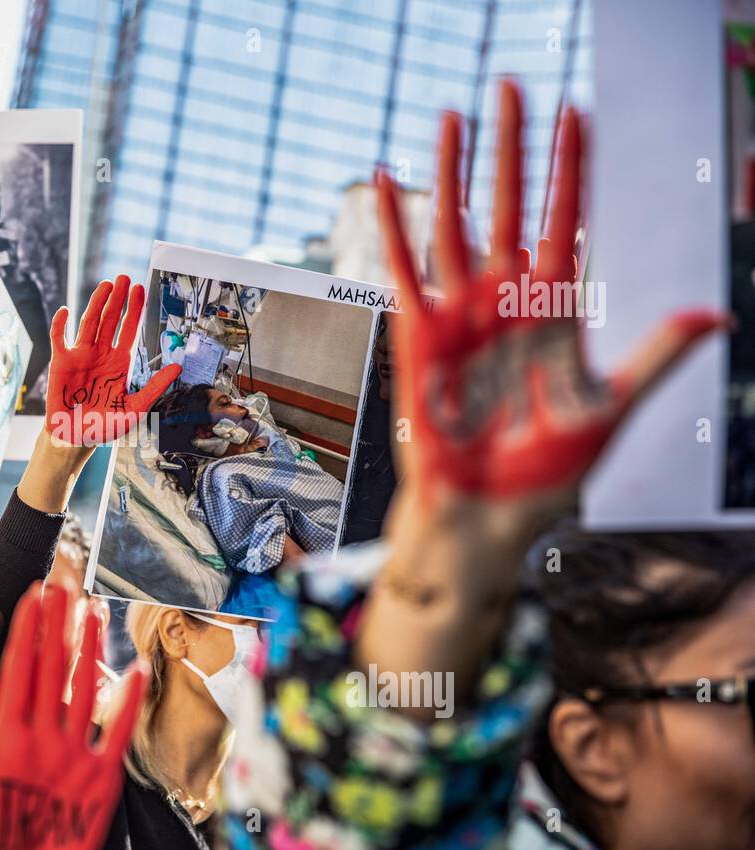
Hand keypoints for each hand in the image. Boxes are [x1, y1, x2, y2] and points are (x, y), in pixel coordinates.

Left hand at [0, 582, 146, 849]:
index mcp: (10, 736)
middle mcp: (44, 735)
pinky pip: (116, 734)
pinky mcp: (101, 779)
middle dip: (58, 626)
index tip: (32, 595)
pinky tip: (135, 670)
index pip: (20, 671)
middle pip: (53, 669)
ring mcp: (75, 753)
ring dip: (89, 652)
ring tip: (94, 611)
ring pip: (84, 691)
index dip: (26, 632)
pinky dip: (128, 703)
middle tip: (65, 582)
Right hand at [45, 275, 180, 445]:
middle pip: (110, 319)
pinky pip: (60, 339)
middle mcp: (101, 353)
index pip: (129, 329)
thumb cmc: (105, 425)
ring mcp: (81, 355)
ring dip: (96, 303)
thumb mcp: (136, 408)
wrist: (77, 438)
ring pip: (89, 322)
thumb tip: (177, 367)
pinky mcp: (61, 362)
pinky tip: (66, 310)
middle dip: (118, 299)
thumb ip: (154, 387)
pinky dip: (61, 324)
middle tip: (124, 278)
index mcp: (119, 362)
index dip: (134, 309)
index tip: (140, 289)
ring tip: (105, 285)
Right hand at [375, 80, 726, 521]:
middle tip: (512, 86)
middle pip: (511, 203)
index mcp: (555, 308)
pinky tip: (385, 180)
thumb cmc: (546, 472)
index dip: (571, 166)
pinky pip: (403, 266)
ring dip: (454, 169)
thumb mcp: (609, 409)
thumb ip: (653, 357)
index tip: (575, 113)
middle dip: (514, 146)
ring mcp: (461, 312)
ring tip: (454, 116)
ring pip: (457, 222)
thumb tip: (713, 316)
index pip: (567, 218)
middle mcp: (507, 298)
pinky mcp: (420, 333)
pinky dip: (393, 223)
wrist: (486, 514)